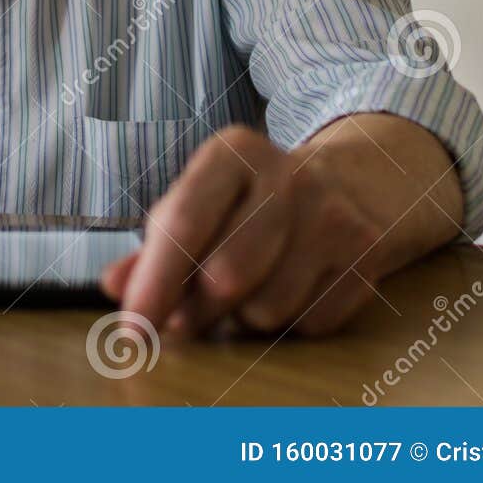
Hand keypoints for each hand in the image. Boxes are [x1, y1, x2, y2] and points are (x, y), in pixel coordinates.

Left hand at [100, 116, 463, 337]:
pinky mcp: (367, 254)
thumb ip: (152, 248)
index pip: (184, 223)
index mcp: (233, 152)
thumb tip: (114, 286)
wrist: (348, 184)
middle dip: (197, 311)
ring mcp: (334, 214)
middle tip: (184, 319)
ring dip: (244, 318)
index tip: (133, 330)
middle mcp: (289, 175)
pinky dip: (289, 324)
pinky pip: (310, 324)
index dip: (154, 284)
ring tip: (246, 292)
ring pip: (267, 309)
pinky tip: (289, 291)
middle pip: (225, 276)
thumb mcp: (197, 205)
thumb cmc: (248, 203)